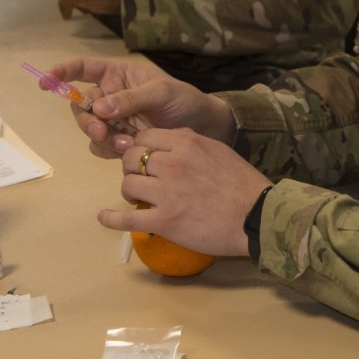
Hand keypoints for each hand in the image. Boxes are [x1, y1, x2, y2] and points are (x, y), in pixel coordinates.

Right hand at [46, 56, 236, 158]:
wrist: (204, 129)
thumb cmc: (185, 100)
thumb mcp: (162, 93)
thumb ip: (132, 98)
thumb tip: (100, 107)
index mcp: (119, 75)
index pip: (83, 69)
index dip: (62, 72)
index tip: (45, 81)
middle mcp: (112, 96)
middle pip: (81, 105)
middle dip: (86, 119)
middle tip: (101, 131)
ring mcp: (114, 120)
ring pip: (90, 128)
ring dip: (100, 137)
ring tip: (125, 144)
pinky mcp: (120, 141)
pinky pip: (101, 147)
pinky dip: (109, 150)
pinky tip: (128, 152)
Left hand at [101, 128, 271, 256]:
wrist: (255, 215)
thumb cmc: (241, 182)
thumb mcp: (217, 149)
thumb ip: (190, 142)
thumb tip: (169, 138)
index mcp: (186, 142)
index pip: (145, 137)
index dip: (140, 147)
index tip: (144, 157)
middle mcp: (172, 163)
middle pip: (131, 158)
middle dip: (131, 167)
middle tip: (140, 178)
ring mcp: (166, 193)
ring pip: (127, 184)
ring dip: (129, 191)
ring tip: (138, 198)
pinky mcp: (164, 220)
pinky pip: (127, 218)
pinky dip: (111, 219)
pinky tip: (104, 218)